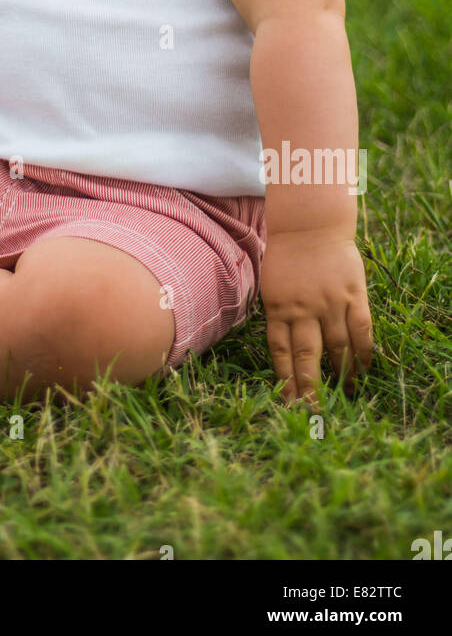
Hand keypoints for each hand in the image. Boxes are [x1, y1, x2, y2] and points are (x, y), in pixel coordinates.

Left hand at [259, 229, 372, 407]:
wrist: (310, 224)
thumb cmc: (288, 256)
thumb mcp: (272, 285)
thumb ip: (278, 315)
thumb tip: (283, 349)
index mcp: (278, 308)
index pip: (280, 352)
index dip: (284, 379)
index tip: (288, 402)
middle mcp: (303, 309)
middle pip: (306, 357)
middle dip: (310, 388)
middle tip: (314, 411)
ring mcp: (330, 303)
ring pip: (337, 348)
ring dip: (342, 374)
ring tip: (346, 392)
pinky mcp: (353, 295)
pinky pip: (360, 330)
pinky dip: (363, 352)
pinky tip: (364, 367)